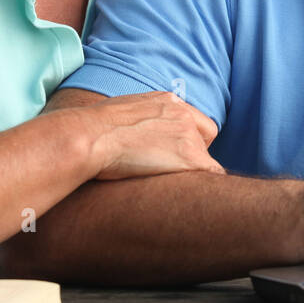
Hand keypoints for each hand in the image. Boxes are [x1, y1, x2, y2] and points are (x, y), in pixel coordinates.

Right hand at [82, 92, 224, 180]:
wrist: (90, 137)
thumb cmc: (91, 133)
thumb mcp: (118, 116)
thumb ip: (136, 123)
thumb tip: (129, 138)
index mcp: (166, 102)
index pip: (191, 120)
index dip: (188, 139)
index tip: (175, 155)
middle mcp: (182, 114)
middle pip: (203, 139)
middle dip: (192, 156)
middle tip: (173, 175)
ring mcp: (188, 136)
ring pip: (204, 160)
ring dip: (190, 174)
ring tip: (172, 191)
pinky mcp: (190, 158)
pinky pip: (213, 174)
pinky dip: (204, 189)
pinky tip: (188, 200)